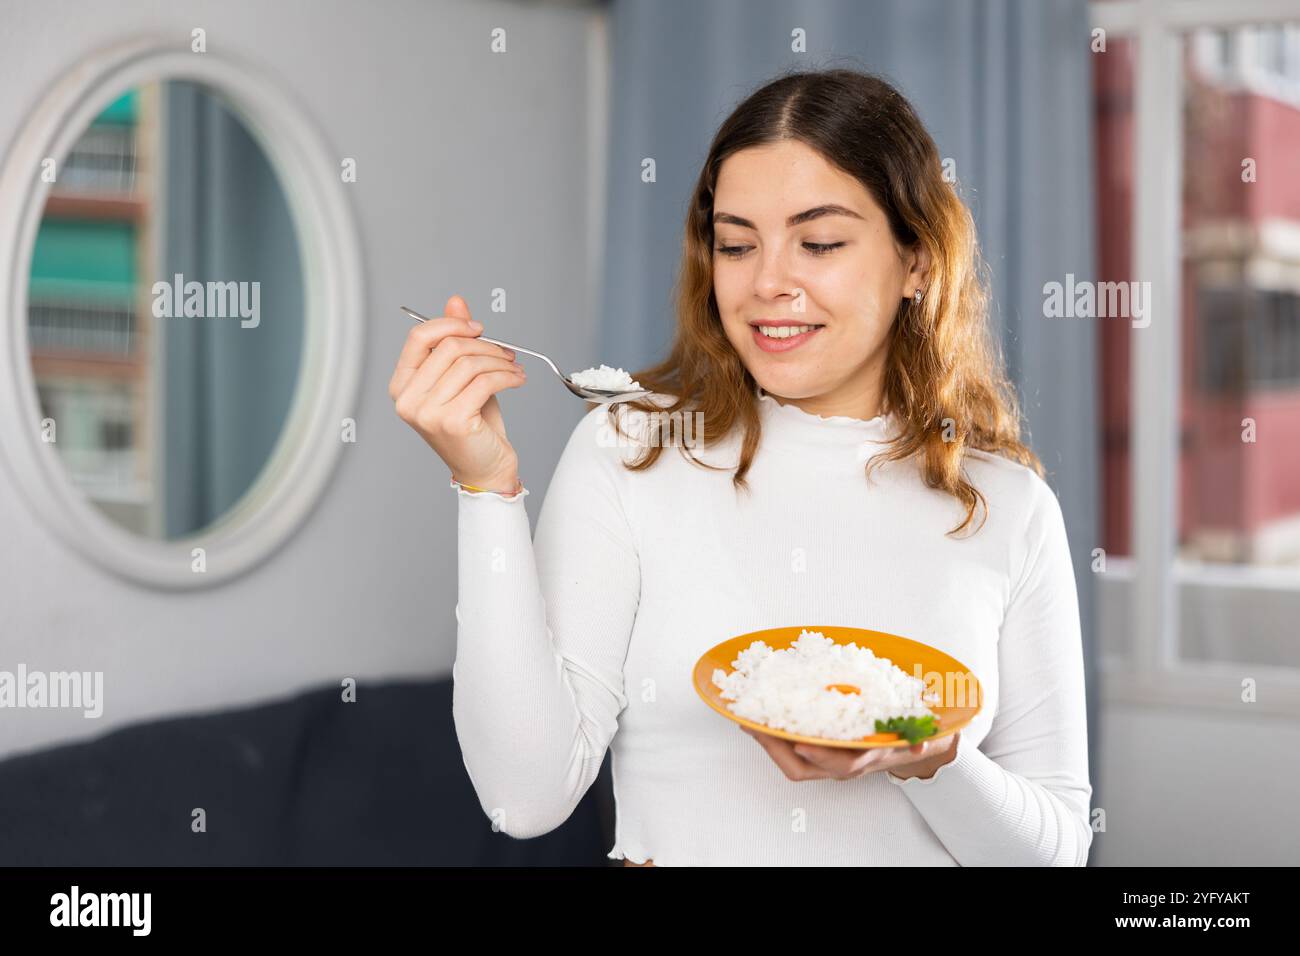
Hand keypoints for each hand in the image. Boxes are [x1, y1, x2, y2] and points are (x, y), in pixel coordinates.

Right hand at [389, 294, 525, 490]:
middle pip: (449, 348)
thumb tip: (455, 301)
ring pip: (469, 364)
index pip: (419, 337)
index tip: (479, 329)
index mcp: (401, 385)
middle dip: (485, 345)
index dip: (452, 325)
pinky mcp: (451, 421)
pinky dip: (508, 376)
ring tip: (514, 367)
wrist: (484, 467)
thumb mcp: (462, 377)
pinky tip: (518, 379)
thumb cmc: (472, 424)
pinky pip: (485, 382)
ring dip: (500, 361)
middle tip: (506, 352)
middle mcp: (407, 399)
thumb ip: (454, 340)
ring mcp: (426, 412)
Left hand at [739, 725, 960, 781]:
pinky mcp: (820, 750)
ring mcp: (829, 760)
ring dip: (770, 741)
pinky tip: (762, 716)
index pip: (838, 764)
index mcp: (864, 760)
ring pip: (792, 761)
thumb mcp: (916, 734)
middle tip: (755, 725)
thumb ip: (917, 740)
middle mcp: (842, 765)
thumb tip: (920, 745)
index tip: (800, 744)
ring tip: (750, 719)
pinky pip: (791, 748)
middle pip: (802, 768)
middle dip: (775, 748)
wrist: (913, 743)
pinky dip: (775, 734)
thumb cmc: (910, 734)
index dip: (819, 755)